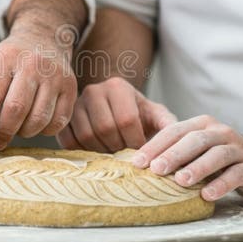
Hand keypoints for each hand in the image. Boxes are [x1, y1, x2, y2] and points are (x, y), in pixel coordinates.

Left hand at [0, 29, 76, 149]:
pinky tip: (36, 123)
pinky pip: (58, 122)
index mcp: (7, 58)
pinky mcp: (71, 87)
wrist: (44, 39)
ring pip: (38, 120)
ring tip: (18, 128)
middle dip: (4, 132)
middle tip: (0, 141)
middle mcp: (33, 64)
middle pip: (16, 110)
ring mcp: (55, 76)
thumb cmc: (12, 60)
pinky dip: (44, 130)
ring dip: (25, 132)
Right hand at [57, 77, 176, 151]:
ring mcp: (75, 104)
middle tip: (126, 155)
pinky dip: (82, 152)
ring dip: (101, 152)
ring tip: (112, 154)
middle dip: (119, 148)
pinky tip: (95, 153)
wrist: (114, 108)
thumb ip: (168, 124)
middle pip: (105, 128)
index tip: (141, 151)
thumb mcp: (156, 115)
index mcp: (118, 86)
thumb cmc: (138, 114)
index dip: (135, 142)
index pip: (126, 119)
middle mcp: (93, 90)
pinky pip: (69, 141)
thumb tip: (179, 140)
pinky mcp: (64, 119)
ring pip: (86, 136)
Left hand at [133, 115, 242, 200]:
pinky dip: (220, 185)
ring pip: (216, 155)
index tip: (138, 162)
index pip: (174, 131)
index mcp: (201, 124)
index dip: (155, 146)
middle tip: (156, 169)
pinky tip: (206, 195)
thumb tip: (139, 165)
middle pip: (194, 140)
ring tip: (180, 181)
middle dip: (173, 154)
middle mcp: (220, 132)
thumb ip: (174, 152)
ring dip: (197, 168)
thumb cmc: (217, 156)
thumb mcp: (195, 149)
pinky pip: (235, 175)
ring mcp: (238, 148)